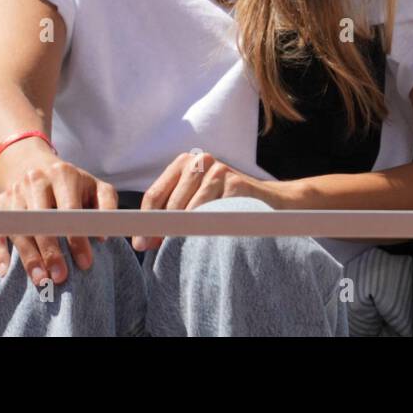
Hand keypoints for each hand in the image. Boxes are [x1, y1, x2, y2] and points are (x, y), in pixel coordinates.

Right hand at [0, 156, 117, 286]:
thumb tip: (102, 236)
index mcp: (63, 175)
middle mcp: (35, 181)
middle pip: (40, 221)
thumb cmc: (72, 184)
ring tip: (40, 279)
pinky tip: (6, 271)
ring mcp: (15, 192)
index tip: (85, 263)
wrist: (36, 165)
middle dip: (50, 252)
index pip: (69, 211)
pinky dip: (0, 251)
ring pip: (19, 228)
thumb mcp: (96, 187)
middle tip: (60, 277)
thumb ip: (107, 206)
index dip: (76, 239)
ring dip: (29, 257)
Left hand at [134, 151, 265, 251]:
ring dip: (186, 233)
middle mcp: (200, 160)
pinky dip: (208, 230)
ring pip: (190, 212)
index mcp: (185, 162)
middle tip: (163, 251)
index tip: (142, 244)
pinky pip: (213, 214)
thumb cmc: (225, 203)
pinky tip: (210, 237)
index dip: (146, 222)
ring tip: (188, 246)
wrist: (270, 201)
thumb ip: (171, 211)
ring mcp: (220, 170)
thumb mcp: (195, 198)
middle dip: (164, 231)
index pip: (155, 194)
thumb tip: (143, 240)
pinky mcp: (236, 183)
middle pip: (171, 205)